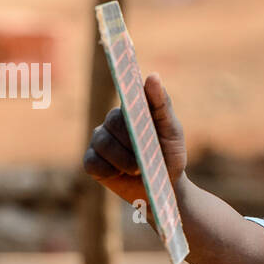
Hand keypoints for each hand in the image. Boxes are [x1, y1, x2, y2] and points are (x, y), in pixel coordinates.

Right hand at [82, 73, 187, 205]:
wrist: (162, 188)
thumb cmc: (169, 155)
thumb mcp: (172, 131)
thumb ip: (162, 105)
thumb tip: (153, 75)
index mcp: (130, 110)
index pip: (125, 100)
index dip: (128, 103)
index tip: (133, 108)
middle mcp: (111, 123)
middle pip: (113, 126)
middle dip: (132, 145)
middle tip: (146, 159)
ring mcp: (99, 141)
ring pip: (103, 145)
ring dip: (123, 161)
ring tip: (138, 169)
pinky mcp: (92, 162)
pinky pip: (93, 163)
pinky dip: (109, 171)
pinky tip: (119, 175)